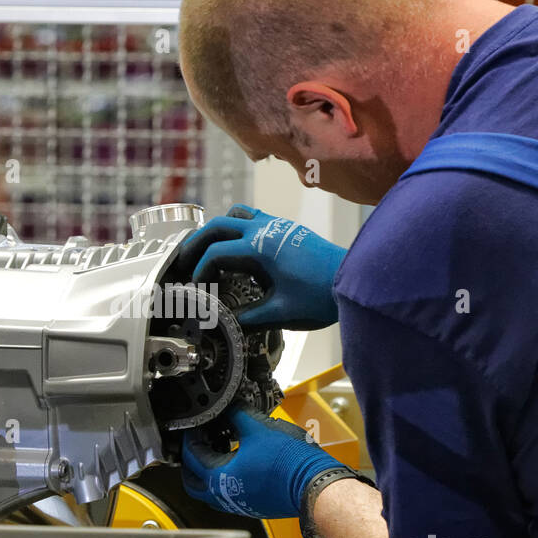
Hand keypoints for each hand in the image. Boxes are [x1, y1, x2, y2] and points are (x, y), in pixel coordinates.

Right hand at [173, 205, 346, 328]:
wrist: (354, 279)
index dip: (200, 270)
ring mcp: (276, 225)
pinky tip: (237, 247)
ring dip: (216, 229)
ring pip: (235, 214)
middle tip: (183, 260)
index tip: (196, 287)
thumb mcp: (281, 312)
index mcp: (259, 248)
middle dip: (196, 242)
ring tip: (206, 249)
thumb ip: (249, 317)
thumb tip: (228, 323)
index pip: (216, 253)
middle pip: (218, 225)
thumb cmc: (321, 295)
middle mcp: (264, 229)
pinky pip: (253, 217)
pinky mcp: (285, 228)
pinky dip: (236, 226)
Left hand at [181, 406, 346, 518]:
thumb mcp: (258, 426)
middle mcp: (225, 497)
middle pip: (194, 482)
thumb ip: (237, 414)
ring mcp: (240, 505)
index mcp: (218, 479)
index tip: (197, 424)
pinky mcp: (255, 507)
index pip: (191, 456)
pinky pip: (231, 494)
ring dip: (210, 471)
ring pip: (212, 491)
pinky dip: (228, 478)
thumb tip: (228, 406)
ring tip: (220, 449)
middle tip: (200, 441)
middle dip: (192, 460)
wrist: (316, 484)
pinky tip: (242, 461)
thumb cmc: (290, 462)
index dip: (191, 435)